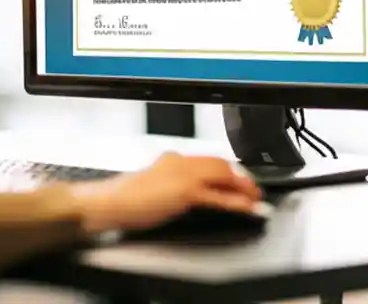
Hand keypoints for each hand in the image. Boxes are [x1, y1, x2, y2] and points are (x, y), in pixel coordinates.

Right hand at [70, 152, 261, 233]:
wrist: (111, 202)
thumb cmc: (124, 200)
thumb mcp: (152, 187)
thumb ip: (170, 185)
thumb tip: (186, 197)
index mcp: (171, 159)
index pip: (207, 160)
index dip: (227, 170)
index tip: (238, 178)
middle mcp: (179, 162)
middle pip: (220, 164)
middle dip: (240, 176)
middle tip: (253, 188)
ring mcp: (183, 175)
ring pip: (223, 175)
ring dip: (243, 186)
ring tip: (255, 197)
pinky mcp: (185, 192)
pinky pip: (219, 197)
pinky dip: (237, 202)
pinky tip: (247, 208)